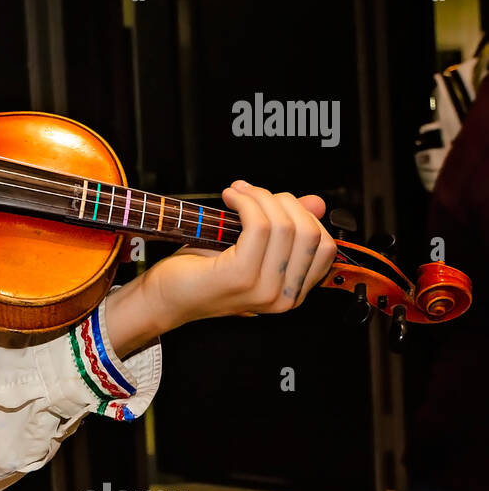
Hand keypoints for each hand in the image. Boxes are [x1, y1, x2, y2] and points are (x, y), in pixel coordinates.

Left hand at [141, 180, 337, 328]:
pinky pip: (259, 226)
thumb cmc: (203, 272)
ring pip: (285, 226)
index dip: (304, 215)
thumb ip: (286, 228)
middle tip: (254, 193)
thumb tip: (316, 203)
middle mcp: (283, 297)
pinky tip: (230, 198)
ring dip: (261, 198)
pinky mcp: (241, 276)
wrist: (166, 296)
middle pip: (309, 233)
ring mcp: (264, 289)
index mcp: (292, 293)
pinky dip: (246, 203)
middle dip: (283, 202)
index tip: (277, 201)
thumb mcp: (253, 247)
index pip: (324, 247)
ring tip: (238, 193)